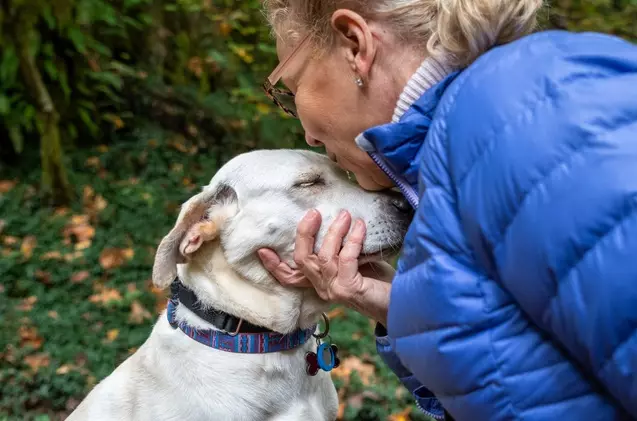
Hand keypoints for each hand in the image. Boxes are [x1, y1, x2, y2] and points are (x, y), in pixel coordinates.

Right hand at [257, 209, 394, 323]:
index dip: (274, 265)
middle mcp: (323, 288)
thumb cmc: (379, 282)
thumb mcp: (355, 263)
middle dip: (304, 234)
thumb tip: (339, 218)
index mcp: (320, 283)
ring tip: (345, 215)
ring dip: (334, 232)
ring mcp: (335, 290)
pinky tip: (361, 227)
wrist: (402, 306)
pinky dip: (353, 240)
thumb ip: (341, 250)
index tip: (262, 250)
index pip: (290, 277)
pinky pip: (345, 258)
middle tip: (314, 213)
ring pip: (324, 256)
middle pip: (302, 260)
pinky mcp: (349, 289)